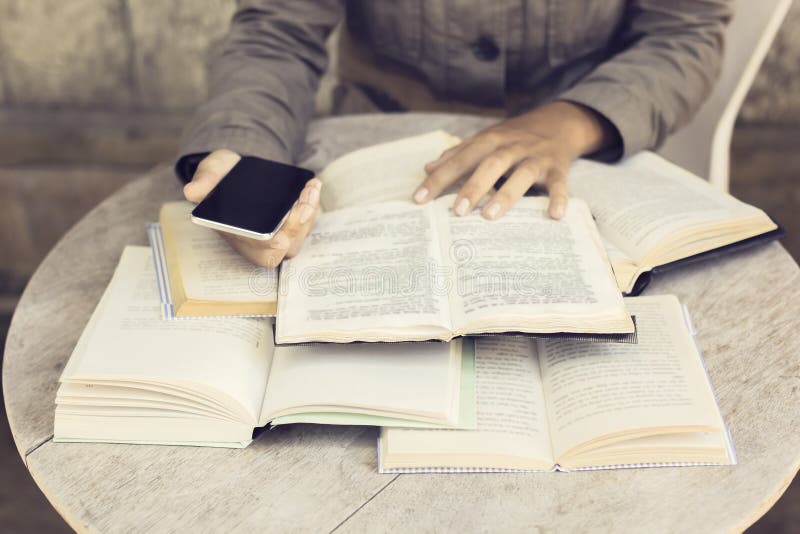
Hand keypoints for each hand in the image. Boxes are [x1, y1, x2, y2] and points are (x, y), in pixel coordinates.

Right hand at [183, 149, 320, 267]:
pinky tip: (312, 185)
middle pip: (286, 248)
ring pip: (300, 236)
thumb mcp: (213, 171)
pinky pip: (308, 221)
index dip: (272, 244)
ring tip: (308, 189)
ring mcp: (278, 233)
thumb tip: (191, 190)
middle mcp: (259, 242)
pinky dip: (312, 204)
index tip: (281, 233)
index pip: (259, 251)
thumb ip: (206, 180)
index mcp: (237, 236)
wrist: (238, 170)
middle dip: (298, 227)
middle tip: (302, 204)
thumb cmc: (224, 176)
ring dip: (308, 213)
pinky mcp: (293, 223)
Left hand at [413, 101, 616, 219]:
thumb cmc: (514, 137)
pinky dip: (559, 197)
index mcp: (490, 140)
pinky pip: (560, 183)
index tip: (419, 198)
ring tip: (490, 215)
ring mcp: (536, 157)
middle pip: (490, 164)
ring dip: (507, 194)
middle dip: (473, 186)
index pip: (460, 159)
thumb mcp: (486, 140)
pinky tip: (554, 215)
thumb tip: (428, 168)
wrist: (559, 122)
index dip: (439, 178)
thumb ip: (458, 154)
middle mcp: (512, 147)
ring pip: (522, 173)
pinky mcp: (558, 167)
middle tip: (457, 211)